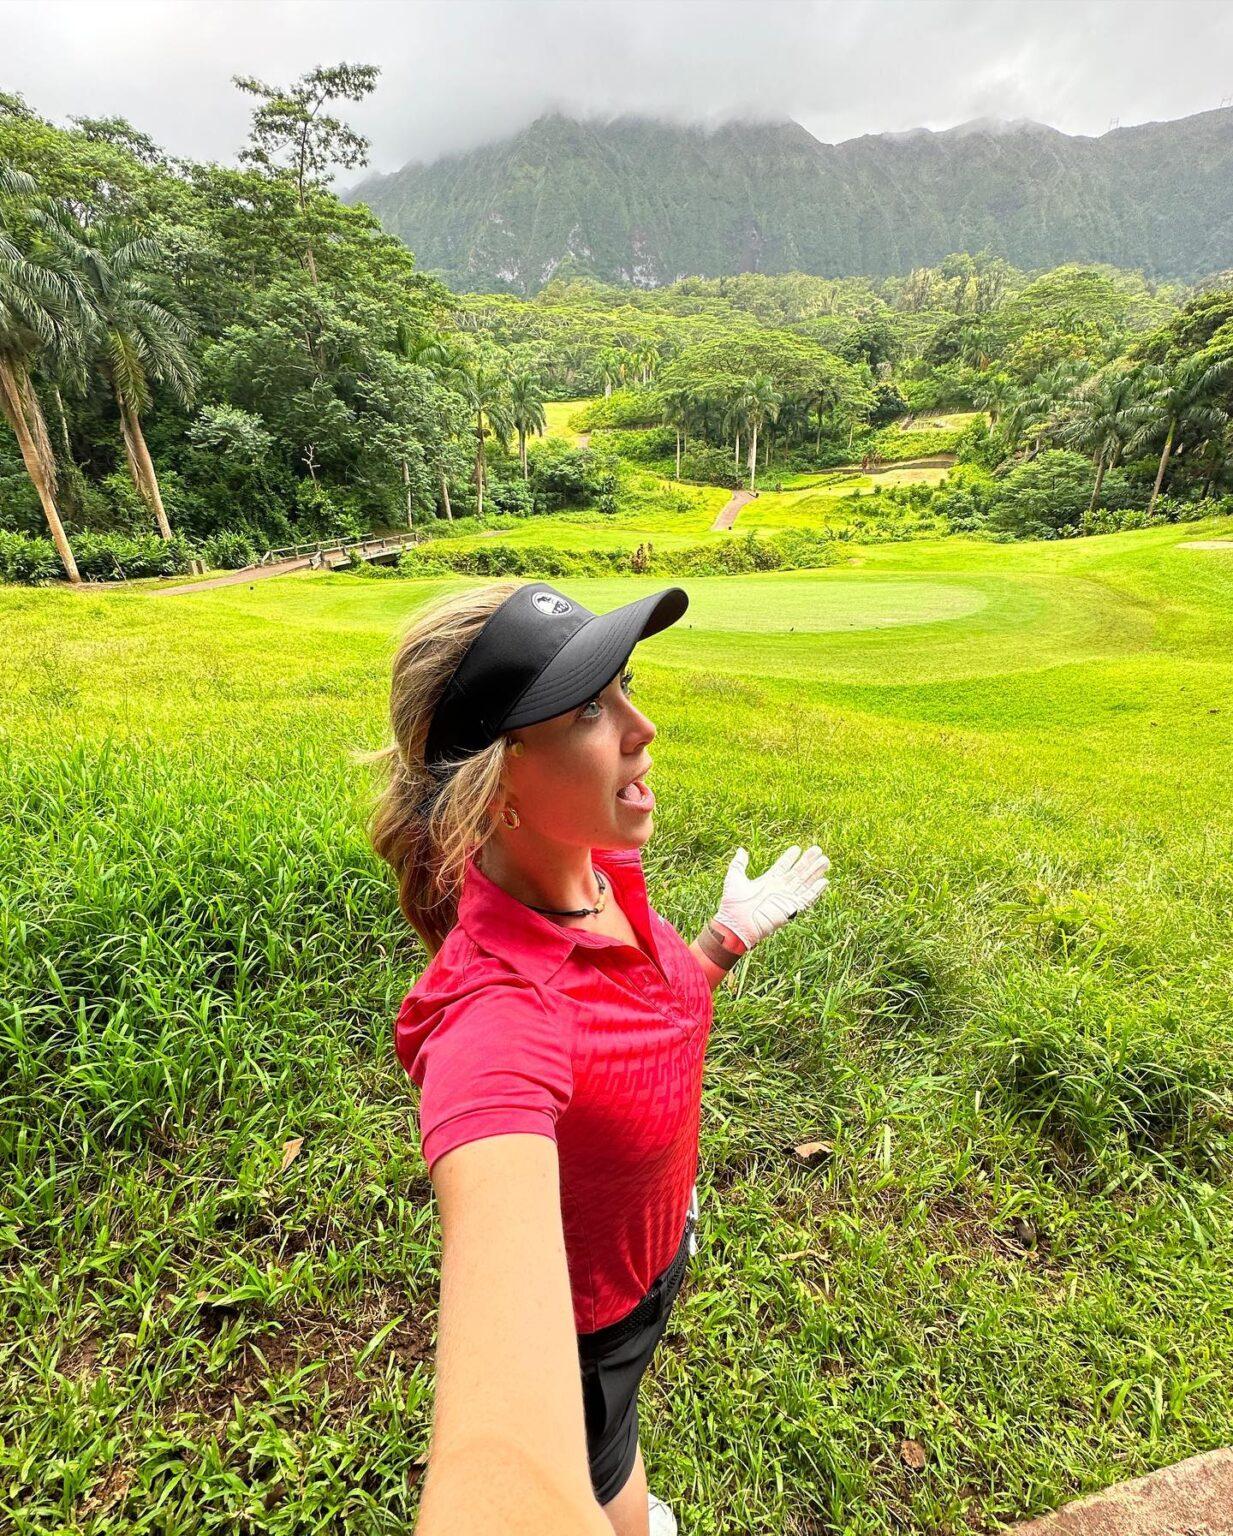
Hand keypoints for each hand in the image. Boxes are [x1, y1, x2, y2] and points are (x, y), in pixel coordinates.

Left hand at [713, 845, 830, 950]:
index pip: (783, 867)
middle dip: (808, 862)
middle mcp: (779, 889)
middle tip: (818, 849)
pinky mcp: (791, 909)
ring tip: (825, 860)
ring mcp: (786, 898)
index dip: (790, 858)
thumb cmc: (733, 904)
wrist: (736, 924)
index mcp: (767, 881)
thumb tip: (741, 850)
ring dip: (815, 872)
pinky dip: (815, 891)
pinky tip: (824, 881)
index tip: (797, 848)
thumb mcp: (734, 878)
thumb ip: (739, 864)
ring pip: (804, 883)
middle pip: (797, 873)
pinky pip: (807, 899)